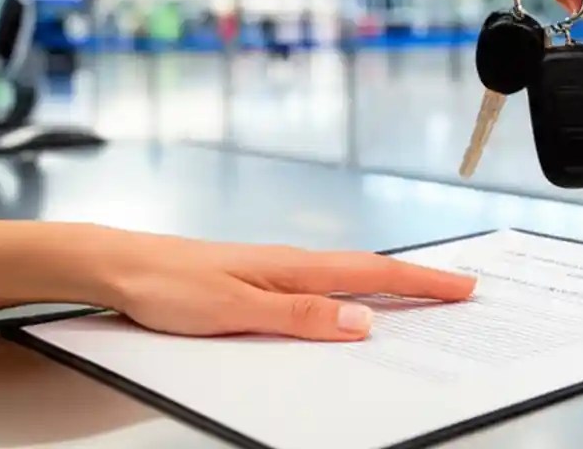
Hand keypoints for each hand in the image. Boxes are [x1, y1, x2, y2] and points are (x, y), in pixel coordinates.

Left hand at [101, 231, 476, 341]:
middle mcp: (290, 263)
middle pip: (368, 270)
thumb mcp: (236, 310)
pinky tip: (349, 303)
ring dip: (388, 285)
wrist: (120, 264)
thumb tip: (362, 320)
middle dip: (418, 281)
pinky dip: (352, 290)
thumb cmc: (168, 284)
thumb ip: (300, 315)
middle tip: (459, 291)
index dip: (421, 282)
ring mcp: (275, 269)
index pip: (372, 274)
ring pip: (346, 275)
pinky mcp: (258, 279)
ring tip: (421, 296)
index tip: (462, 287)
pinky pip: (320, 284)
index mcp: (293, 267)